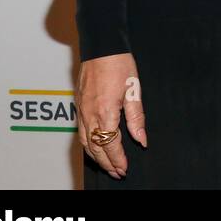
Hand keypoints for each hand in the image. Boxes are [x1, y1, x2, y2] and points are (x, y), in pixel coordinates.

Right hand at [76, 52, 144, 179]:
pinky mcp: (79, 106)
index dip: (118, 159)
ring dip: (96, 157)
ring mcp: (81, 110)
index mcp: (105, 112)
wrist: (102, 47)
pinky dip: (87, 145)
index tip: (124, 169)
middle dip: (107, 163)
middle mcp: (89, 114)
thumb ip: (137, 117)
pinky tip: (95, 148)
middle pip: (95, 148)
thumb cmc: (119, 65)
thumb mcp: (134, 90)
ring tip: (108, 166)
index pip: (111, 144)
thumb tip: (141, 140)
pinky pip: (81, 132)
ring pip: (85, 142)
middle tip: (118, 173)